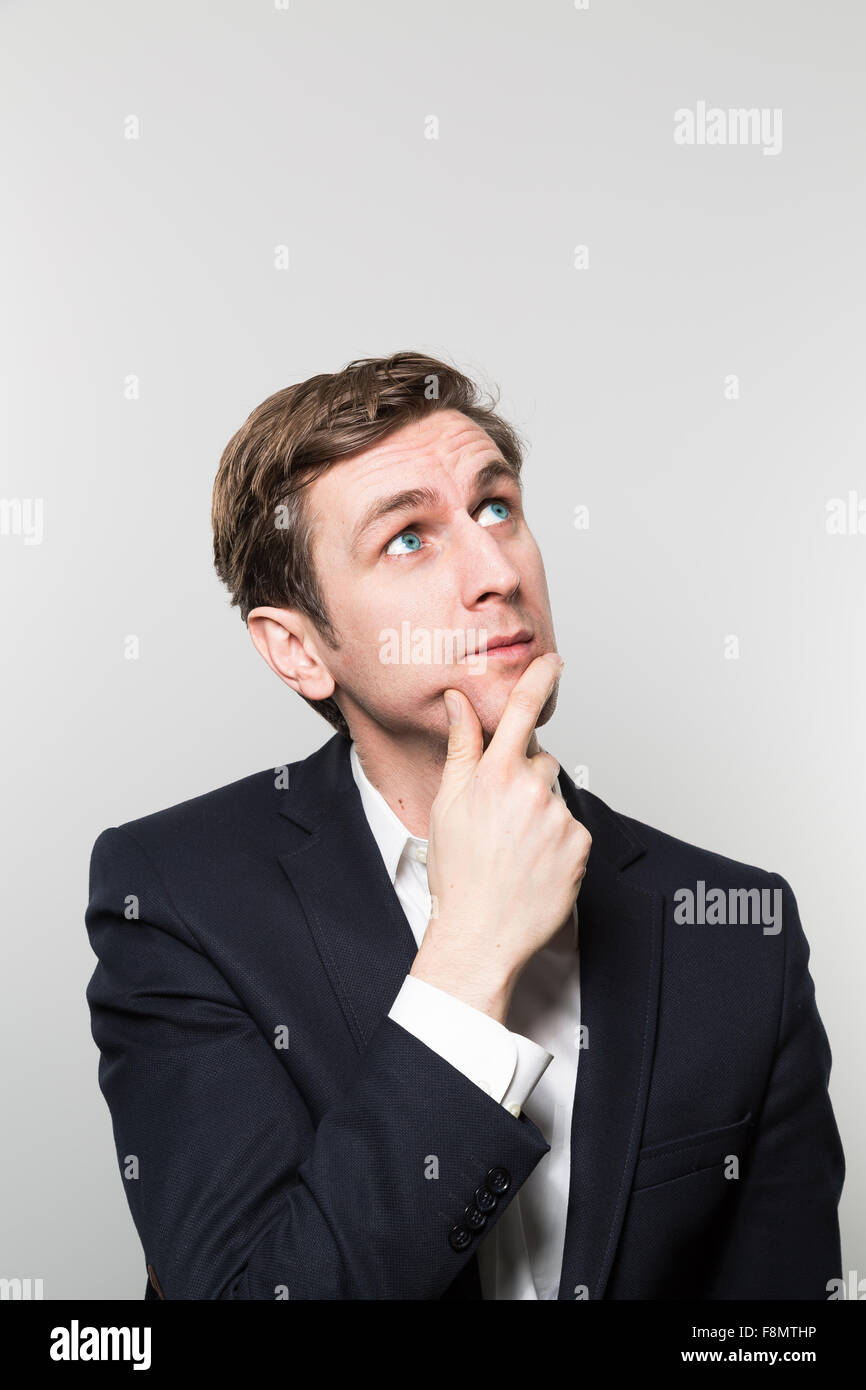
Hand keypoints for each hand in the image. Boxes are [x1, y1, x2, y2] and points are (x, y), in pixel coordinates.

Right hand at [410, 653, 591, 1021]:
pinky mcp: (581, 845)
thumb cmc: (457, 873)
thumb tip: (458, 701)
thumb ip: (461, 748)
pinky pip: (571, 827)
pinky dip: (556, 839)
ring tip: (513, 848)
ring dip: (539, 811)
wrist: (480, 934)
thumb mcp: (447, 805)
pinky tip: (533, 863)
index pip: (522, 712)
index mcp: (495, 775)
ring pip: (554, 796)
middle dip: (523, 778)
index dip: (539, 680)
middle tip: (498, 817)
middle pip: (539, 760)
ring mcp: (560, 818)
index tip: (553, 660)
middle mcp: (532, 790)